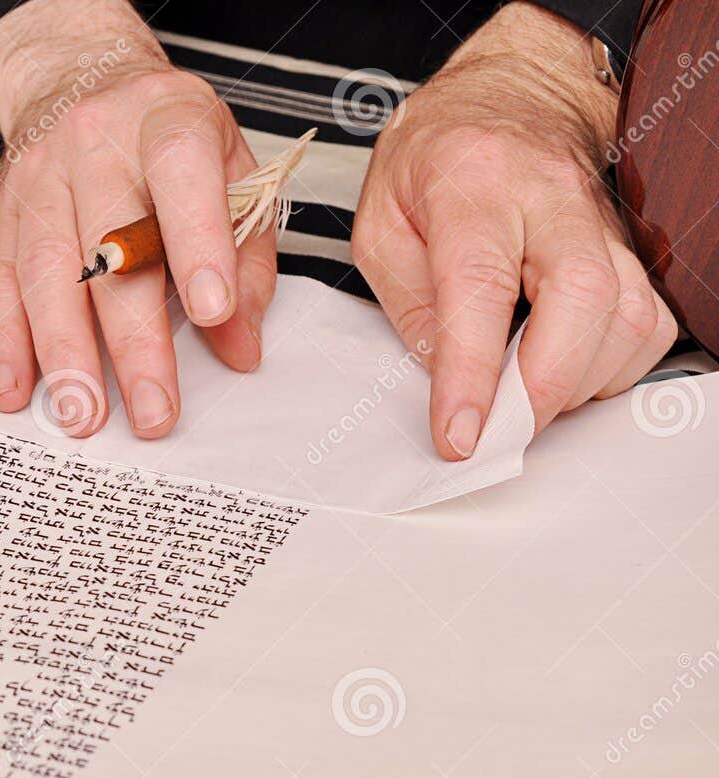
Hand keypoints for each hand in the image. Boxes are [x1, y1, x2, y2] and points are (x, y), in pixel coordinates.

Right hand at [0, 0, 273, 438]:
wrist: (77, 76)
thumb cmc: (164, 134)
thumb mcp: (229, 169)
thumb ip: (244, 258)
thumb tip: (240, 345)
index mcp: (166, 119)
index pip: (181, 175)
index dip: (197, 243)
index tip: (213, 313)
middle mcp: (97, 145)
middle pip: (109, 247)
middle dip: (132, 340)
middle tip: (152, 410)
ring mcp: (41, 181)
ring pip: (47, 273)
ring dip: (64, 354)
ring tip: (83, 415)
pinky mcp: (2, 215)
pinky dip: (4, 343)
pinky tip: (14, 390)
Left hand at [353, 1, 677, 460]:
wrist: (505, 94)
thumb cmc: (433, 158)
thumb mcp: (378, 223)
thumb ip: (406, 301)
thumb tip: (444, 374)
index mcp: (470, 184)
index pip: (480, 287)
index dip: (473, 373)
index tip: (459, 434)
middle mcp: (548, 196)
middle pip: (584, 299)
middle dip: (545, 387)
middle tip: (501, 429)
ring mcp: (599, 219)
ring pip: (629, 314)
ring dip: (580, 382)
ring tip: (524, 399)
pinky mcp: (628, 245)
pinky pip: (648, 320)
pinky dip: (612, 365)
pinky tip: (564, 370)